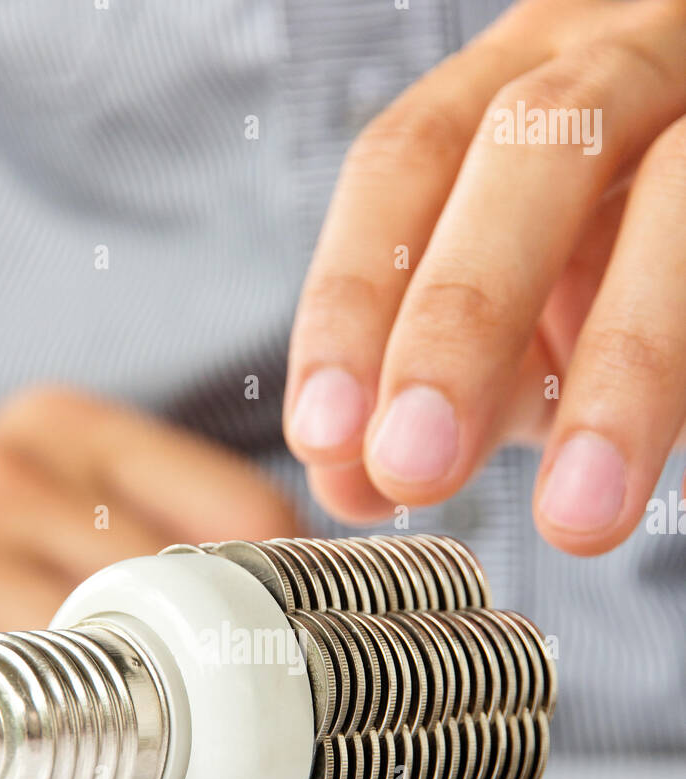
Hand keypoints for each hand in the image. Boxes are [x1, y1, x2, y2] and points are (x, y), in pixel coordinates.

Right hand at [0, 388, 296, 769]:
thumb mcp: (73, 516)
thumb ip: (176, 530)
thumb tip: (318, 593)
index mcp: (66, 426)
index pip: (244, 512)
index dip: (283, 597)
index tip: (288, 648)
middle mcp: (5, 468)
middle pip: (189, 594)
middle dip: (216, 664)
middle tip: (227, 711)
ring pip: (118, 661)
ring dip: (139, 710)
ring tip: (127, 722)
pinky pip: (35, 716)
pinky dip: (61, 743)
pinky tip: (50, 735)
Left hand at [284, 0, 685, 554]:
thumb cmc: (618, 271)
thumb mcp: (514, 328)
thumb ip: (435, 389)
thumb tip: (348, 482)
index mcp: (510, 90)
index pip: (406, 162)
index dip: (353, 296)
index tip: (326, 434)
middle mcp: (611, 67)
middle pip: (532, 145)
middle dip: (461, 317)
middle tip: (416, 463)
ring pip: (675, 192)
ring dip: (622, 368)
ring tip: (576, 513)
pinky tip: (647, 467)